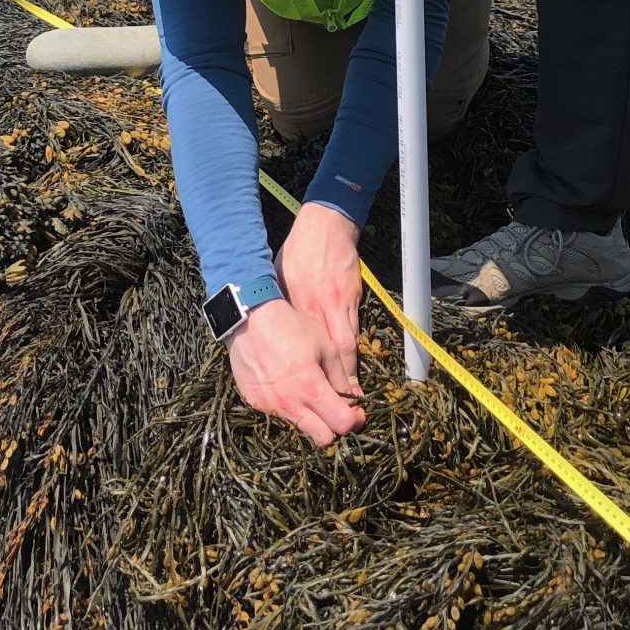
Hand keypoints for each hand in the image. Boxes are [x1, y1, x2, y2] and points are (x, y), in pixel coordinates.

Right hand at [224, 297, 366, 447]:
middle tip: (337, 410)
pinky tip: (288, 388)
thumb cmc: (292, 327)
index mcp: (311, 388)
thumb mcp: (325, 346)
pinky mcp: (255, 404)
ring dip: (312, 420)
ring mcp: (270, 407)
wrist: (250, 319)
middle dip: (334, 428)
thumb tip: (355, 397)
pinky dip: (290, 409)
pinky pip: (280, 416)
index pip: (341, 424)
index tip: (357, 412)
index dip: (354, 421)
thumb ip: (341, 377)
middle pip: (323, 439)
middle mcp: (290, 404)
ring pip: (300, 429)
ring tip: (311, 396)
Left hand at [277, 202, 364, 390]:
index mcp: (304, 302)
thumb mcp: (280, 277)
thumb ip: (281, 304)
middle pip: (338, 349)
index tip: (318, 392)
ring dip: (351, 368)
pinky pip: (354, 327)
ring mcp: (343, 301)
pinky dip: (353, 348)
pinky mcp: (354, 295)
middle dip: (343, 379)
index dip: (318, 370)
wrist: (326, 224)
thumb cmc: (297, 251)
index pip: (313, 344)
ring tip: (353, 396)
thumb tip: (274, 329)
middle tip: (347, 405)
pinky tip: (353, 365)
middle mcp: (326, 306)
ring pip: (349, 341)